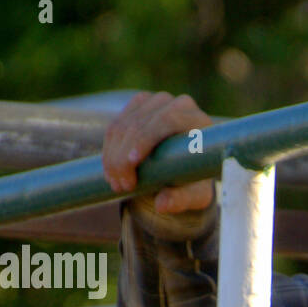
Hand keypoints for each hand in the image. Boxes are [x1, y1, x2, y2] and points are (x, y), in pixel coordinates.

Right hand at [103, 90, 215, 213]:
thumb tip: (162, 205)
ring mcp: (157, 102)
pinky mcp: (140, 104)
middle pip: (141, 124)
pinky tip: (110, 170)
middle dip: (124, 156)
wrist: (188, 167)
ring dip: (113, 156)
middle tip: (120, 185)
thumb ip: (182, 199)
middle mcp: (179, 105)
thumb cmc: (196, 180)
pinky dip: (109, 149)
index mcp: (198, 120)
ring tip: (115, 183)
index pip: (168, 120)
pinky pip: (115, 125)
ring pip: (123, 125)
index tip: (132, 162)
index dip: (146, 138)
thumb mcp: (195, 195)